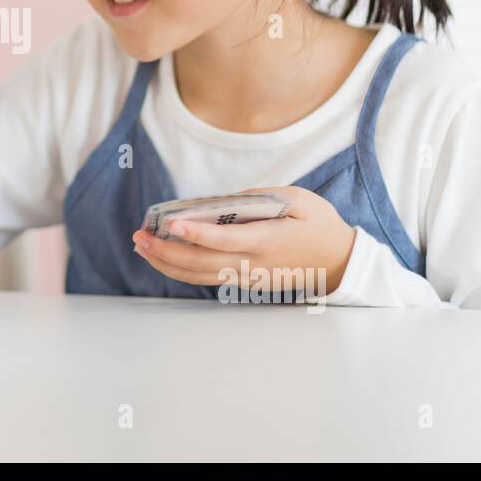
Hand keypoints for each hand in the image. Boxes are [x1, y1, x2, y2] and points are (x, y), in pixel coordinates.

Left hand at [131, 186, 355, 297]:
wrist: (340, 262)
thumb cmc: (320, 225)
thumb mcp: (300, 198)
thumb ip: (263, 196)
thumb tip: (227, 201)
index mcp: (268, 241)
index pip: (225, 240)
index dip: (197, 233)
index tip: (172, 224)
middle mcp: (254, 265)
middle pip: (202, 263)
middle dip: (167, 250)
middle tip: (140, 235)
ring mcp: (248, 278)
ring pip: (200, 276)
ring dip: (167, 263)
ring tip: (142, 247)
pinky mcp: (246, 283)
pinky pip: (208, 279)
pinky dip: (182, 270)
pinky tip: (164, 257)